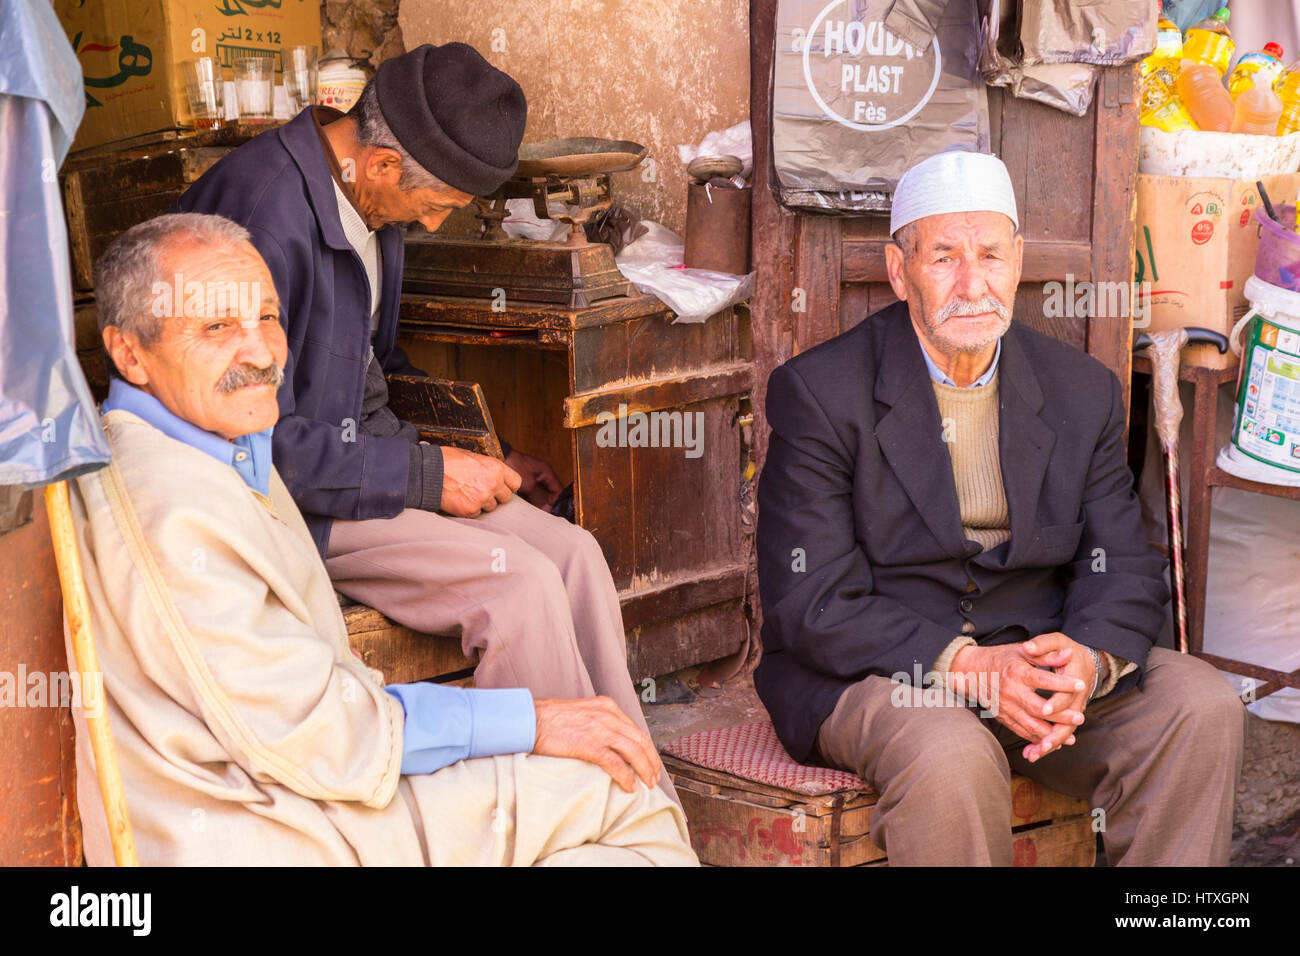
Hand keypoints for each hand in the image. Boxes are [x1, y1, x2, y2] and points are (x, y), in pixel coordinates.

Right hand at [439, 446, 520, 516]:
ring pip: (491, 507)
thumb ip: (489, 468)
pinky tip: (460, 499)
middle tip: (482, 491)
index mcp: (496, 468)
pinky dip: (470, 509)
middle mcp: (493, 484)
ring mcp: (482, 499)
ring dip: (483, 503)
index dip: (508, 485)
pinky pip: (477, 514)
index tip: (503, 487)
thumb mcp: (474, 456)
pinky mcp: (470, 510)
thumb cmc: (448, 460)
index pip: (516, 483)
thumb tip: (496, 477)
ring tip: (468, 493)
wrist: (429, 471)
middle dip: (496, 496)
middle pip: (506, 498)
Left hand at [505, 449, 562, 509]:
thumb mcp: (529, 483)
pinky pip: (531, 494)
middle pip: (549, 494)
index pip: (558, 490)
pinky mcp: (525, 483)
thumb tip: (547, 508)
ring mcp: (533, 479)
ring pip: (540, 495)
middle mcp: (542, 476)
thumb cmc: (514, 465)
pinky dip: (529, 500)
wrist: (498, 457)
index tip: (550, 512)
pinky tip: (525, 506)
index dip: (556, 502)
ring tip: (533, 511)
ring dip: (537, 503)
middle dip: (546, 504)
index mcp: (547, 472)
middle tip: (541, 513)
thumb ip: (539, 497)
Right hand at [532, 696, 661, 791]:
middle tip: (654, 778)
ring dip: (644, 770)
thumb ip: (597, 721)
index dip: (647, 748)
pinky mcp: (589, 744)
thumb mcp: (581, 712)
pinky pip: (616, 763)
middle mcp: (607, 715)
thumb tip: (609, 742)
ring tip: (648, 784)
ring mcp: (599, 729)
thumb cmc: (549, 719)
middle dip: (651, 761)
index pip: (636, 729)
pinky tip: (629, 786)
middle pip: (640, 740)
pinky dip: (626, 776)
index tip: (650, 762)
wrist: (528, 719)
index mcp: (606, 706)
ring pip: (633, 752)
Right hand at [948, 639, 1088, 763]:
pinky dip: (1038, 739)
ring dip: (1052, 734)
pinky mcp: (1003, 718)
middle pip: (1039, 709)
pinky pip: (1022, 732)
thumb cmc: (1002, 659)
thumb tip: (1068, 654)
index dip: (1063, 684)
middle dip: (1061, 716)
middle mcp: (1010, 692)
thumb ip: (1046, 655)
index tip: (1082, 685)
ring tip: (1071, 737)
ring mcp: (1006, 707)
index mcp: (1017, 673)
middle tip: (1080, 718)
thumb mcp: (1023, 651)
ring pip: (1031, 726)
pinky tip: (1053, 741)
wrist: (971, 672)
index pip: (1043, 680)